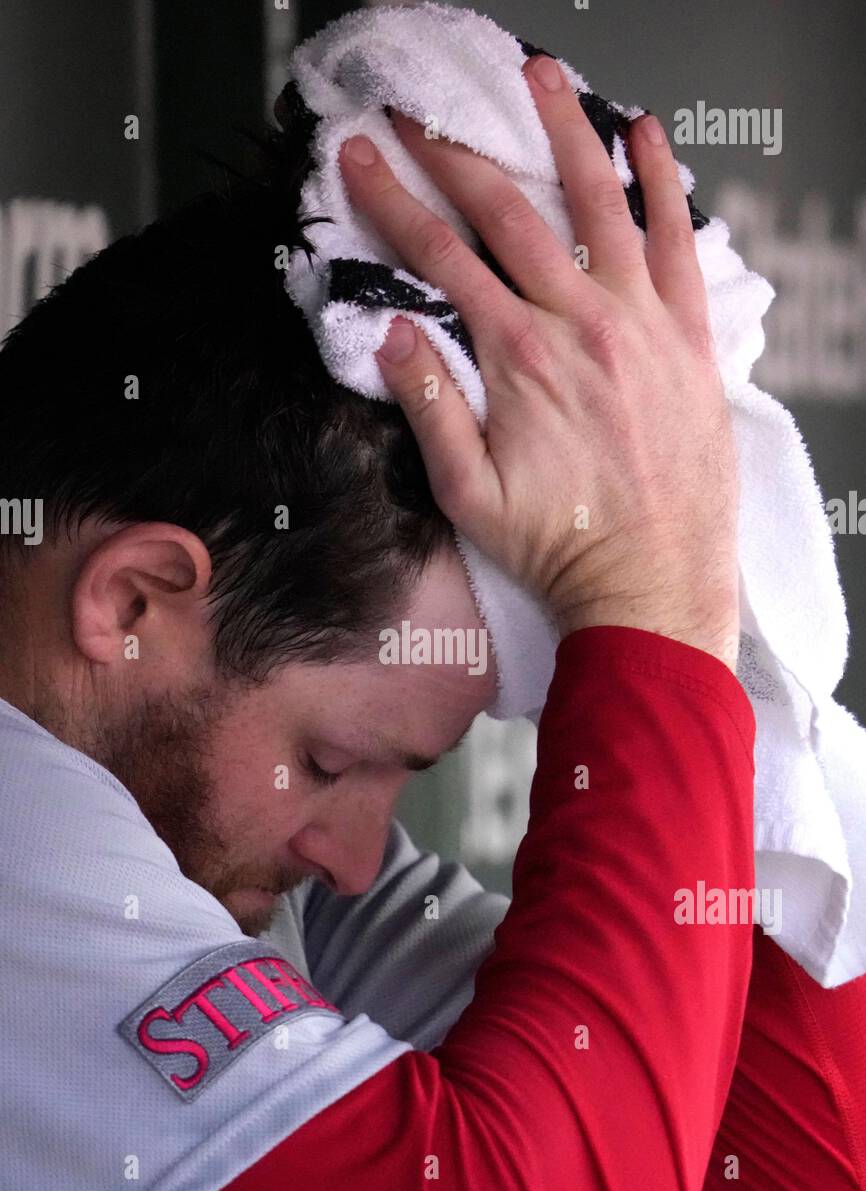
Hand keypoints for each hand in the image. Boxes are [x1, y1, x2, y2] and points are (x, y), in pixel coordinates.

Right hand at [338, 56, 739, 669]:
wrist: (652, 581)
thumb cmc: (560, 546)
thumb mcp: (468, 494)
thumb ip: (428, 407)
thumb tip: (392, 332)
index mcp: (519, 358)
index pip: (442, 257)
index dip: (393, 201)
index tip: (361, 158)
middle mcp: (581, 324)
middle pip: (508, 213)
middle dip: (454, 154)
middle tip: (418, 112)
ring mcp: (640, 322)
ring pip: (597, 203)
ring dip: (563, 131)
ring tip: (536, 76)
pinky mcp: (687, 336)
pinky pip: (679, 240)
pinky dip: (662, 182)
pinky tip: (645, 135)